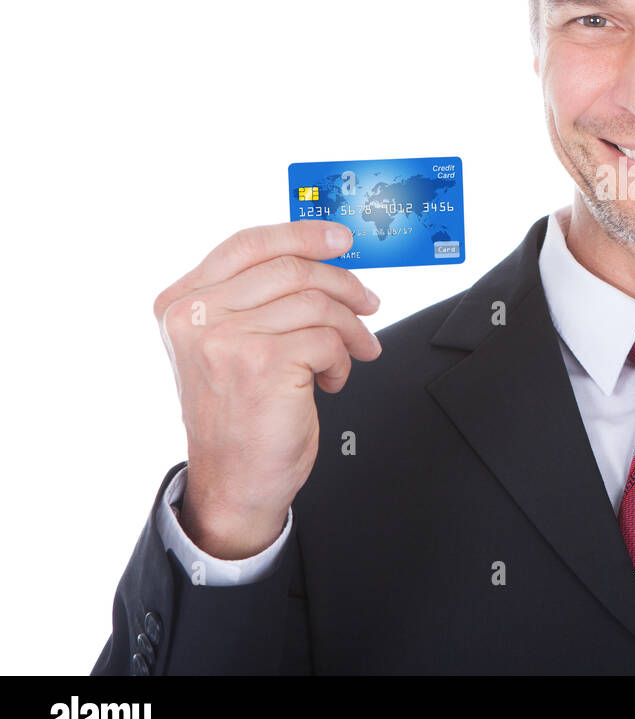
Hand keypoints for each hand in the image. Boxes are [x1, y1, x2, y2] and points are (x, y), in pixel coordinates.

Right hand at [153, 221, 382, 558]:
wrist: (233, 484)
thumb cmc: (240, 417)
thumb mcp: (232, 346)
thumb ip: (257, 299)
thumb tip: (323, 258)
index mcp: (181, 304)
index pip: (249, 244)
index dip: (303, 234)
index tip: (341, 239)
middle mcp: (195, 317)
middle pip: (291, 268)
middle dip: (344, 285)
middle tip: (369, 304)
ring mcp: (226, 338)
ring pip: (316, 303)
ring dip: (349, 329)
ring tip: (352, 352)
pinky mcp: (263, 362)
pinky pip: (327, 338)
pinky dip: (342, 359)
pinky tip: (331, 379)